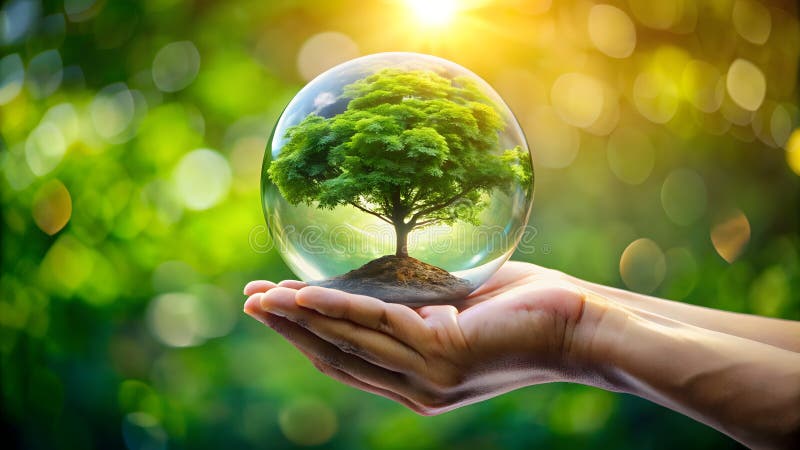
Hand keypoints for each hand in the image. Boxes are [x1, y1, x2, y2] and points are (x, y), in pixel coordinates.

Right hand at [243, 262, 608, 414]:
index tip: (276, 310)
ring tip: (260, 298)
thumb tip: (380, 275)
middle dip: (289, 332)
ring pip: (348, 344)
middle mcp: (417, 388)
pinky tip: (306, 292)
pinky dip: (337, 307)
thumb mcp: (458, 304)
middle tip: (249, 304)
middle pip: (337, 359)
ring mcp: (429, 377)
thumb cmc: (527, 309)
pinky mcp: (444, 356)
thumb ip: (419, 300)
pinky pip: (378, 324)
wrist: (581, 325)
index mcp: (419, 381)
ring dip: (299, 320)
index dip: (308, 338)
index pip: (351, 362)